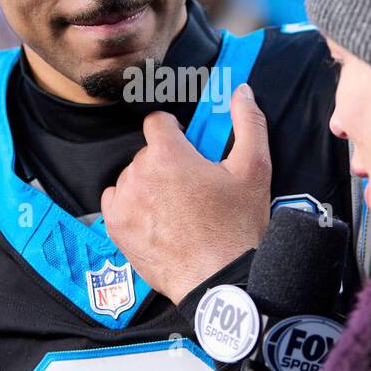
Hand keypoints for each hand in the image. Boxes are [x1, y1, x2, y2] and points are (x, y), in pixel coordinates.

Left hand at [101, 83, 270, 302]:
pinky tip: (155, 219)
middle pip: (147, 153)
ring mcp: (123, 202)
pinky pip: (116, 202)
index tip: (188, 147)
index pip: (157, 122)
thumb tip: (241, 91)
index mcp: (168, 155)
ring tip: (176, 208)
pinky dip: (131, 206)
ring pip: (131, 178)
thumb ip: (248, 123)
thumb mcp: (254, 169)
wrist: (218, 279)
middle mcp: (138, 174)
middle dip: (166, 163)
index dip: (175, 131)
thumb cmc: (236, 226)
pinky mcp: (115, 227)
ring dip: (148, 184)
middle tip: (191, 186)